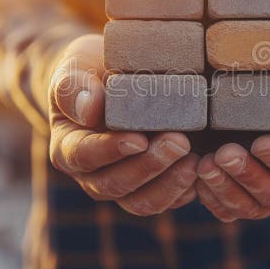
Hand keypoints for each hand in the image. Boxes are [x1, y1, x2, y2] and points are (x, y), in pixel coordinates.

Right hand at [47, 34, 197, 215]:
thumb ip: (75, 86)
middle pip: (114, 185)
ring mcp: (120, 185)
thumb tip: (88, 109)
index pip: (83, 155)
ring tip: (195, 162)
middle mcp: (90, 175)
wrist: (109, 76)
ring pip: (141, 202)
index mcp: (67, 147)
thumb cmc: (90, 69)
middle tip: (179, 142)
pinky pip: (164, 201)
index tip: (138, 138)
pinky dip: (183, 191)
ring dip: (169, 185)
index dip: (110, 151)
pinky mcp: (148, 188)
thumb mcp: (76, 67)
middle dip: (148, 166)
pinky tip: (202, 171)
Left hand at [196, 50, 269, 221]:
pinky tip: (195, 176)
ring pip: (248, 207)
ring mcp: (264, 197)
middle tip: (225, 154)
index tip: (260, 144)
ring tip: (205, 164)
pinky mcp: (237, 197)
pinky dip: (210, 195)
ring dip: (225, 188)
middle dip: (248, 176)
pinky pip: (225, 208)